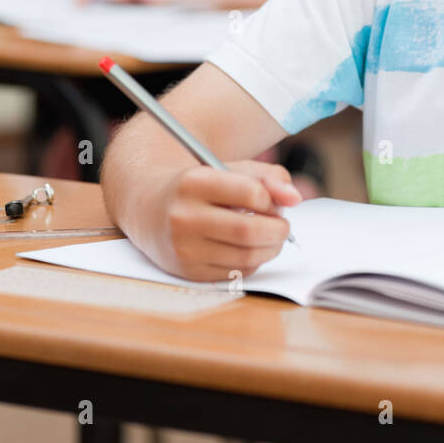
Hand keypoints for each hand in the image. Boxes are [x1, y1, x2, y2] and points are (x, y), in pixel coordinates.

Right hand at [150, 160, 302, 281]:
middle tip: (283, 226)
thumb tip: (295, 199)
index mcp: (194, 183)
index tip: (274, 202)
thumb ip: (269, 178)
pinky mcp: (187, 271)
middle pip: (250, 231)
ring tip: (269, 237)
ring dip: (270, 249)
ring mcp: (183, 247)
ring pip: (246, 257)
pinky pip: (236, 273)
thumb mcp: (230, 169)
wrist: (149, 207)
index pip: (251, 194)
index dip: (272, 200)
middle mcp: (183, 216)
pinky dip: (252, 262)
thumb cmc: (200, 186)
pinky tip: (247, 248)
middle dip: (279, 230)